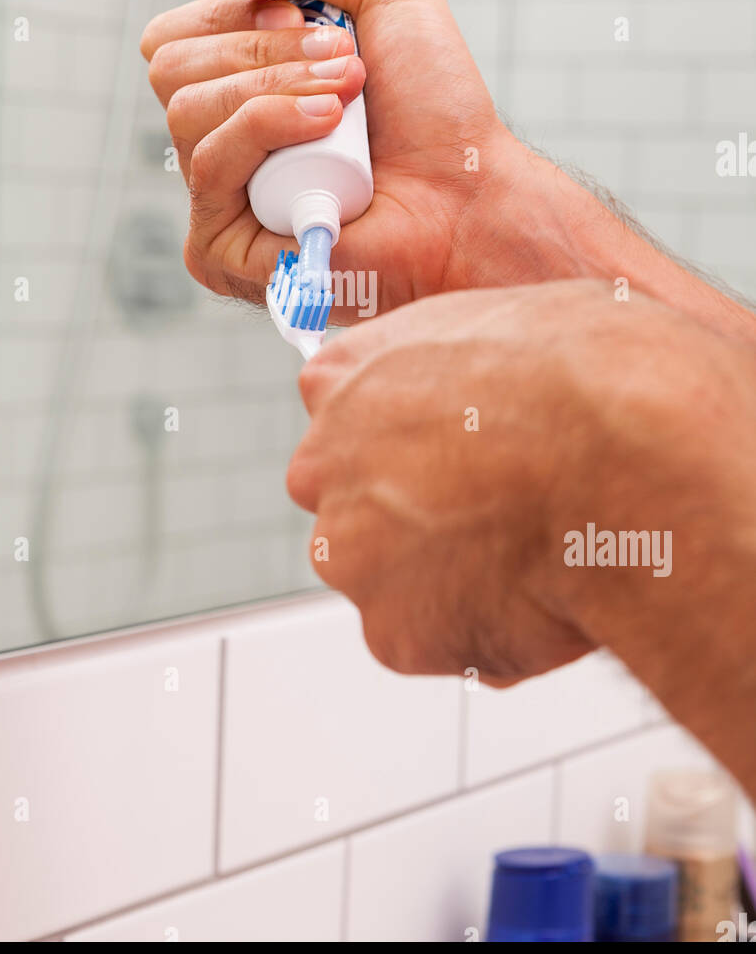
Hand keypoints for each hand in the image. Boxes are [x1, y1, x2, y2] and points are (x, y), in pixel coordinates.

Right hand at [142, 0, 755, 341]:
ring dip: (275, 87)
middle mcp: (216, 145)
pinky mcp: (221, 251)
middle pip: (171, 68)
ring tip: (346, 102)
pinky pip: (209, 164)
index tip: (316, 25)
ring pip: (186, 110)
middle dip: (265, 51)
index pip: (173, 36)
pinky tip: (326, 131)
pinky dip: (267, 128)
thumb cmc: (437, 110)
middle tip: (348, 66)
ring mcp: (214, 202)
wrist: (470, 194)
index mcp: (235, 90)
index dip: (238, 17)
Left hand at [286, 280, 755, 690]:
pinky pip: (432, 639)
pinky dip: (479, 630)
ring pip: (392, 578)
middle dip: (416, 513)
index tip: (452, 449)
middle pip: (356, 502)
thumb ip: (457, 357)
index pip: (342, 412)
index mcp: (346, 376)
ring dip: (448, 575)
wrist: (628, 462)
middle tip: (497, 510)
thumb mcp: (512, 315)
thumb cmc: (587, 380)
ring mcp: (353, 555)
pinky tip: (538, 596)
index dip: (409, 436)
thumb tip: (478, 377)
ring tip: (533, 552)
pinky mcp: (393, 632)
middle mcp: (326, 465)